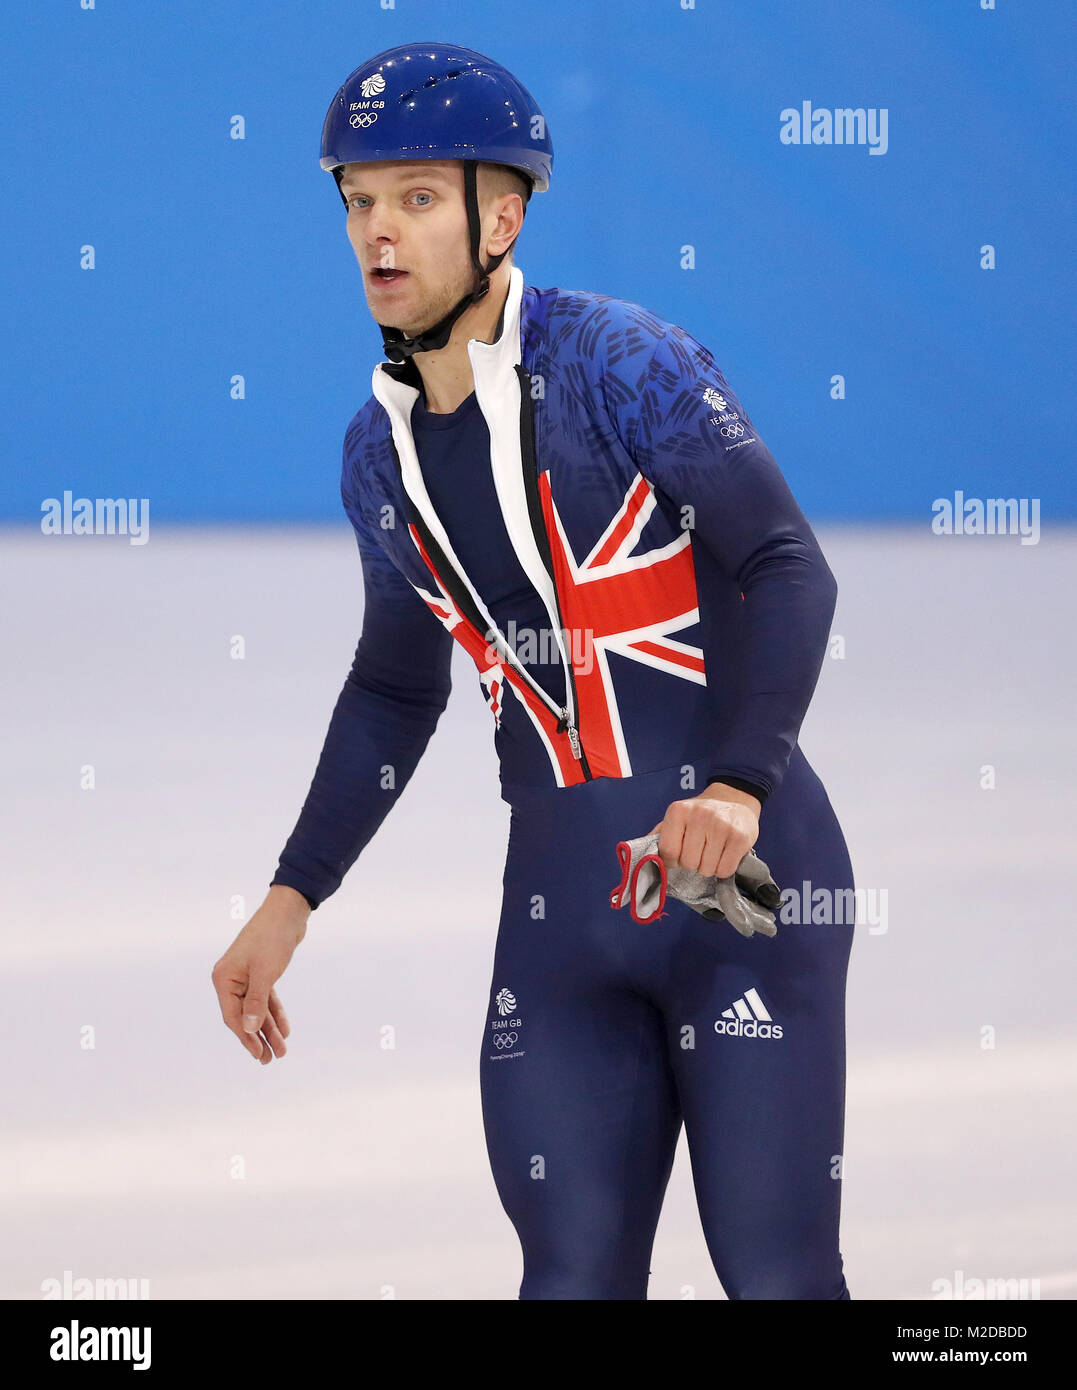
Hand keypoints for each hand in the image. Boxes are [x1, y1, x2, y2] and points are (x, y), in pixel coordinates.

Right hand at [211, 885, 309, 1064]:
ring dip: (269, 1029)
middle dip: (259, 1038)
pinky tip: (285, 1029)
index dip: (246, 1038)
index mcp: (224, 978)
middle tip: (271, 1059)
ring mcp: (245, 976)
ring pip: (256, 1009)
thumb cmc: (272, 938)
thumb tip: (249, 1029)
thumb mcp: (265, 973)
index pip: (232, 1016)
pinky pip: (265, 999)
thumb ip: (256, 1002)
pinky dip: (275, 1013)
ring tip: (282, 1050)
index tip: (259, 1055)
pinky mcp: (260, 973)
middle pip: (244, 1016)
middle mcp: (231, 979)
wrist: (288, 912)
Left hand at [649, 782, 760, 880]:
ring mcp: (721, 826)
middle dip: (692, 863)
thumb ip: (659, 835)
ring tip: (712, 851)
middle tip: (699, 850)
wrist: (734, 799)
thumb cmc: (701, 815)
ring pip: (706, 869)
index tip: (677, 857)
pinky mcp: (739, 838)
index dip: (671, 861)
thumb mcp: (677, 817)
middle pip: (688, 862)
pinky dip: (723, 869)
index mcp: (679, 810)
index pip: (667, 851)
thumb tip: (642, 856)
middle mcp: (700, 815)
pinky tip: (724, 854)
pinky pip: (724, 870)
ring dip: (708, 867)